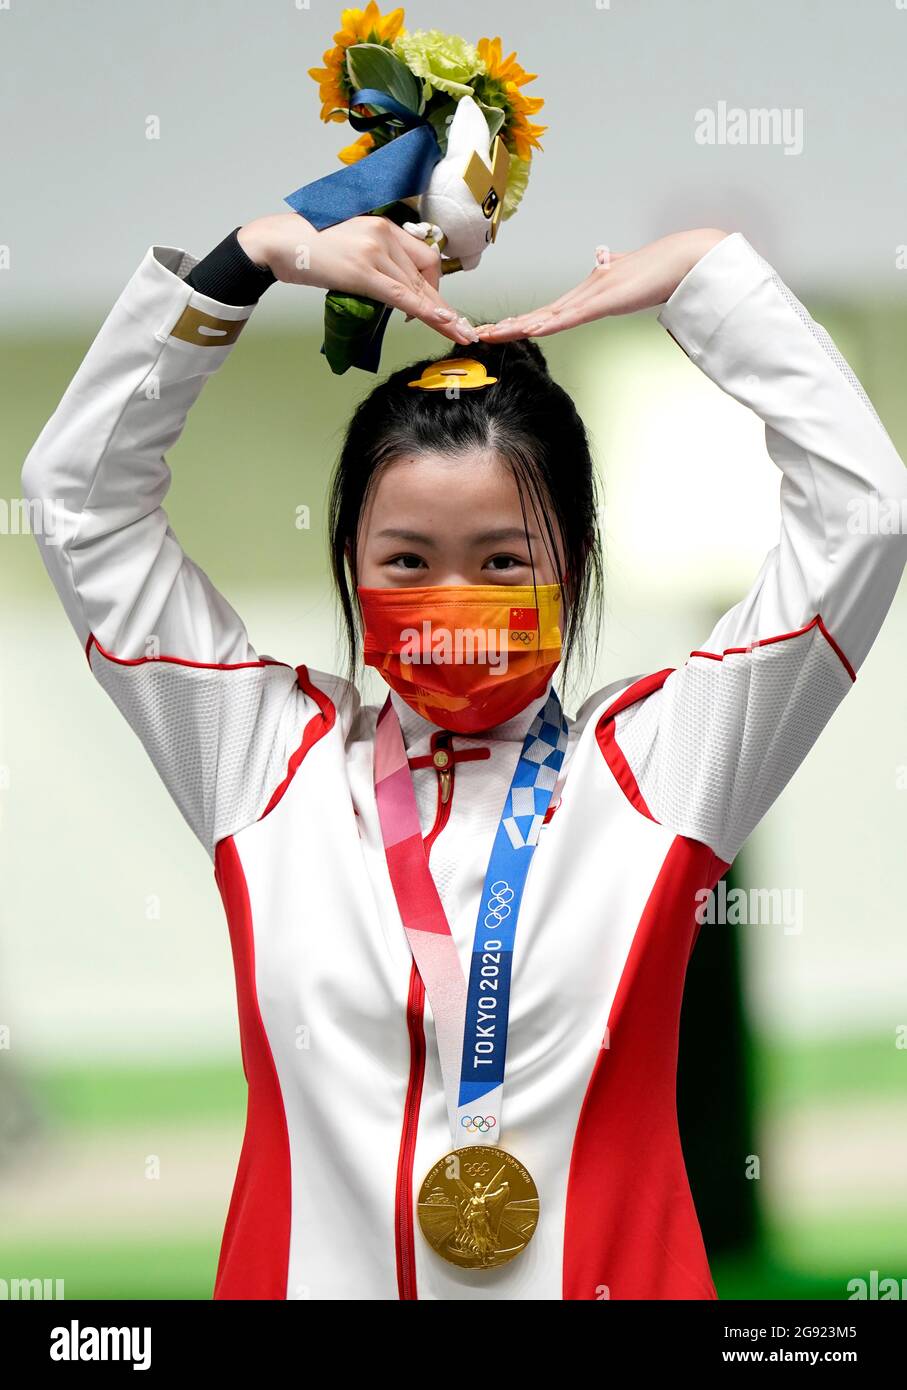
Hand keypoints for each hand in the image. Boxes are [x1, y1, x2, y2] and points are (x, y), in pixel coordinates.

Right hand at [237, 213, 479, 345]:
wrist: (277, 241)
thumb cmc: (308, 247)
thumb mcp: (350, 245)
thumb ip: (374, 259)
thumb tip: (389, 286)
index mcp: (383, 226)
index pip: (424, 256)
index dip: (433, 285)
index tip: (437, 307)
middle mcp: (384, 235)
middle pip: (427, 274)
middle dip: (443, 306)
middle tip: (459, 329)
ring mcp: (375, 252)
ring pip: (418, 288)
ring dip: (441, 315)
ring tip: (460, 335)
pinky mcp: (363, 272)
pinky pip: (402, 296)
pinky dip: (425, 312)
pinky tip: (443, 323)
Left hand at [473, 229, 729, 340]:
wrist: (681, 259)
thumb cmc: (660, 268)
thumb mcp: (630, 274)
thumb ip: (616, 269)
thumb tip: (606, 260)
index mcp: (589, 291)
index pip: (548, 311)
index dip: (523, 320)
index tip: (501, 328)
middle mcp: (584, 292)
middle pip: (539, 313)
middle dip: (509, 325)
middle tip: (479, 333)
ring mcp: (592, 295)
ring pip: (547, 315)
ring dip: (518, 326)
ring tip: (492, 334)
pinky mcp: (604, 300)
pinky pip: (570, 316)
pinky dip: (548, 323)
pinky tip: (530, 329)